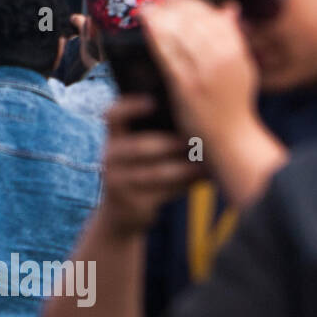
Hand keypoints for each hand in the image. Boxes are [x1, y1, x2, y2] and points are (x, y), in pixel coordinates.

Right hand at [98, 95, 200, 236]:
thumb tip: (197, 117)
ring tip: (206, 163)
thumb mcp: (135, 153)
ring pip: (155, 172)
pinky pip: (163, 192)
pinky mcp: (133, 203)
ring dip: (184, 168)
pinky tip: (203, 178)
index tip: (153, 101)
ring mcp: (118, 182)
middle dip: (170, 144)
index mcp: (113, 138)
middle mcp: (110, 158)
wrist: (121, 215)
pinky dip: (186, 185)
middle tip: (196, 140)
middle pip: (138, 146)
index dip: (130, 106)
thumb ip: (155, 135)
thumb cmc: (139, 173)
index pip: (113, 115)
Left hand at [137, 0, 257, 144]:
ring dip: (161, 16)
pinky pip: (169, 55)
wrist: (231, 138)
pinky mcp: (186, 86)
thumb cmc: (232, 103)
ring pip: (182, 34)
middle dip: (173, 4)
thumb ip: (234, 38)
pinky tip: (146, 25)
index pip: (213, 16)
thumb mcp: (241, 67)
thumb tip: (230, 8)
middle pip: (195, 21)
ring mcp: (205, 72)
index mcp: (237, 52)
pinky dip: (157, 37)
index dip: (190, 1)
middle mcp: (223, 58)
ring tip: (146, 6)